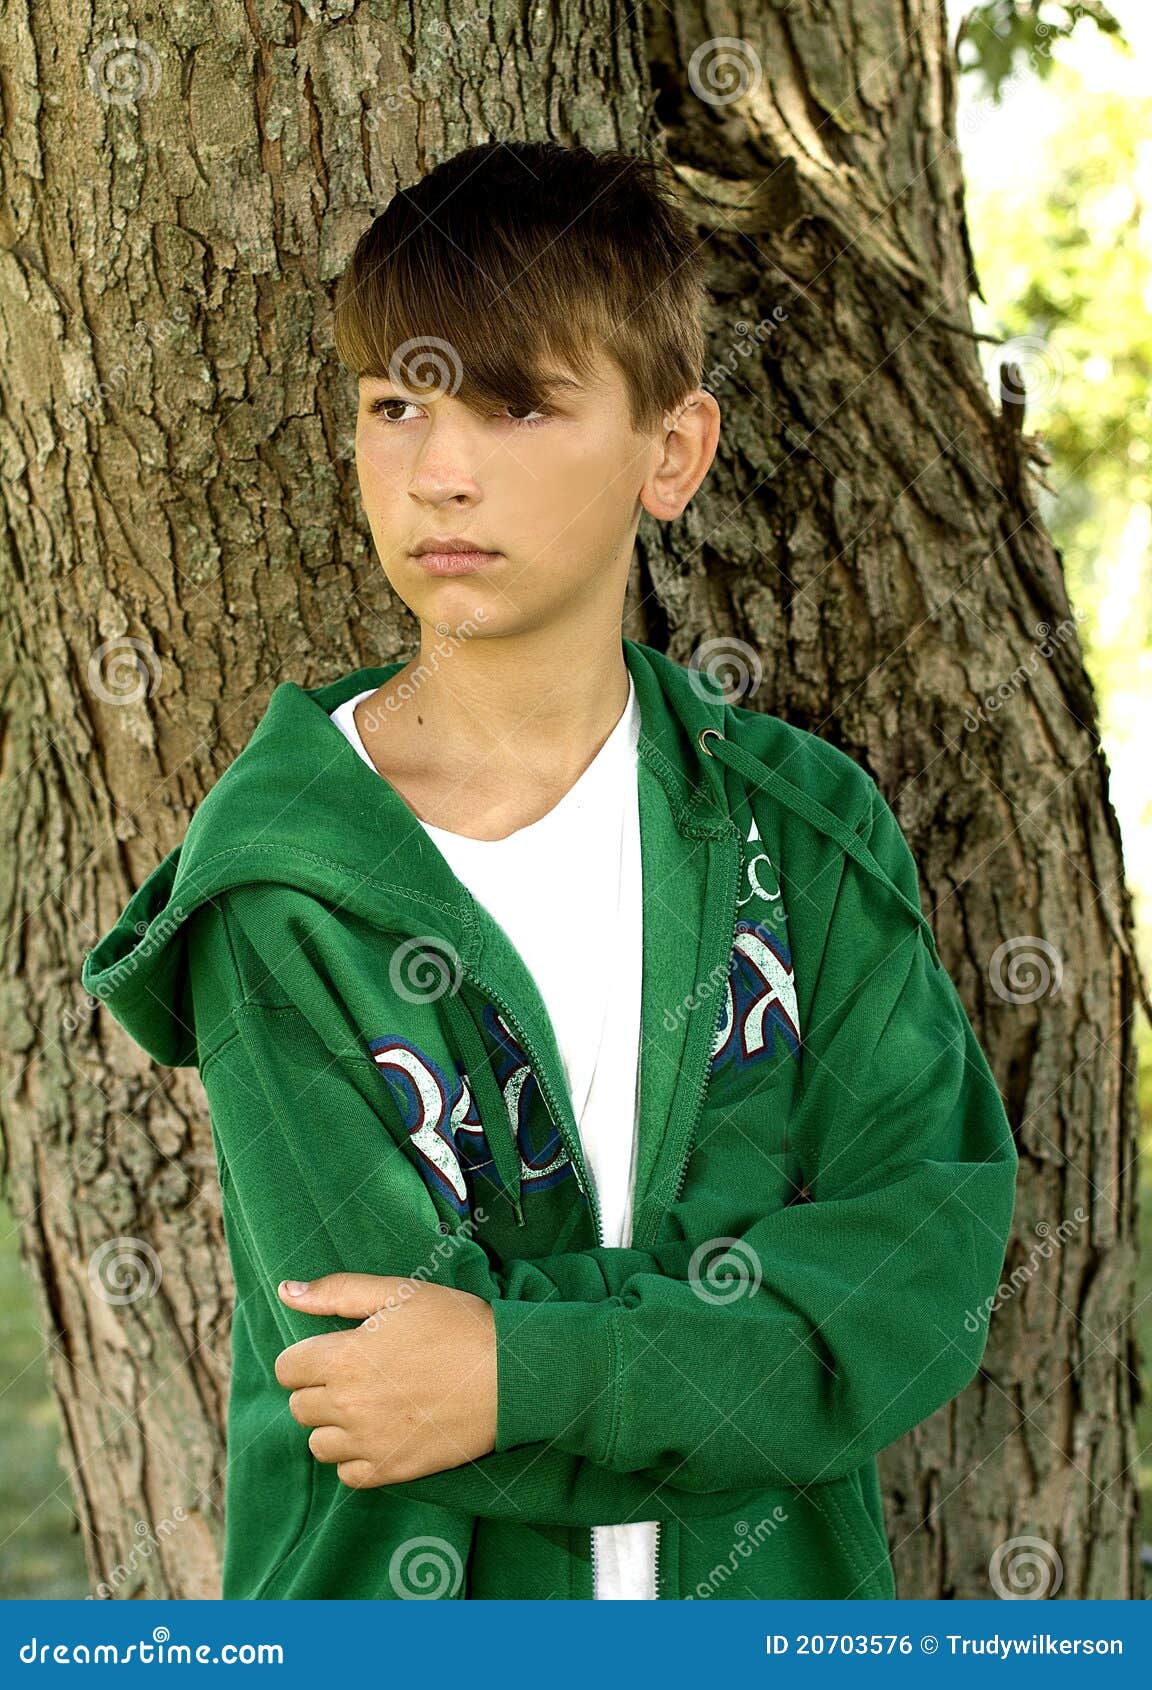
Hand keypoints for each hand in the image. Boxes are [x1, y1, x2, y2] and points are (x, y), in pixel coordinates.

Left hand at [273, 1271, 496, 1489]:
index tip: (335, 1350)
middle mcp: (347, 1406)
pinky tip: (380, 1433)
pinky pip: (347, 1475)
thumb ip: (336, 1292)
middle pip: (299, 1407)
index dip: (307, 1356)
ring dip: (334, 1425)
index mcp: (343, 1359)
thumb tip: (285, 1291)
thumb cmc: (456, 1324)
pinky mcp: (391, 1470)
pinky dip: (355, 1458)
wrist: (508, 1375)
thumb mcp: (399, 1293)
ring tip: (370, 1403)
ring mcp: (368, 1443)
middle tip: (359, 1373)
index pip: (287, 1369)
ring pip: (318, 1444)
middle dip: (320, 1388)